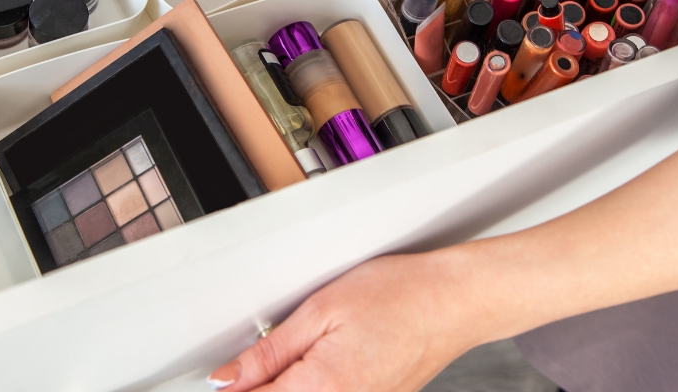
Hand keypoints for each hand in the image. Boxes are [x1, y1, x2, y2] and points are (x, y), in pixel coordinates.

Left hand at [207, 250, 489, 391]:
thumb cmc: (400, 295)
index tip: (222, 378)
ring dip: (288, 387)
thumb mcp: (321, 309)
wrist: (455, 302)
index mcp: (322, 388)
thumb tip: (227, 379)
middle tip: (259, 363)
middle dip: (261, 387)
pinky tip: (317, 368)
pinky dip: (315, 388)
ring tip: (293, 360)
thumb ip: (269, 352)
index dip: (234, 389)